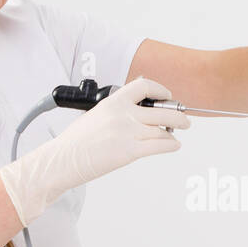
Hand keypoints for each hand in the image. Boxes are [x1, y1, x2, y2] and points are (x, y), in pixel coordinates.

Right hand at [0, 76, 188, 226]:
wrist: (63, 160)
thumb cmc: (75, 142)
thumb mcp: (94, 115)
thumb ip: (115, 110)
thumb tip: (133, 110)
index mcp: (113, 101)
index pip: (144, 86)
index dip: (161, 90)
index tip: (167, 96)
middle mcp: (123, 114)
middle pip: (163, 110)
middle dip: (178, 115)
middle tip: (184, 119)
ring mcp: (128, 132)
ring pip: (164, 129)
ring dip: (174, 132)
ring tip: (177, 135)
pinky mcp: (131, 151)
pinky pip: (160, 145)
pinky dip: (171, 145)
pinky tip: (174, 145)